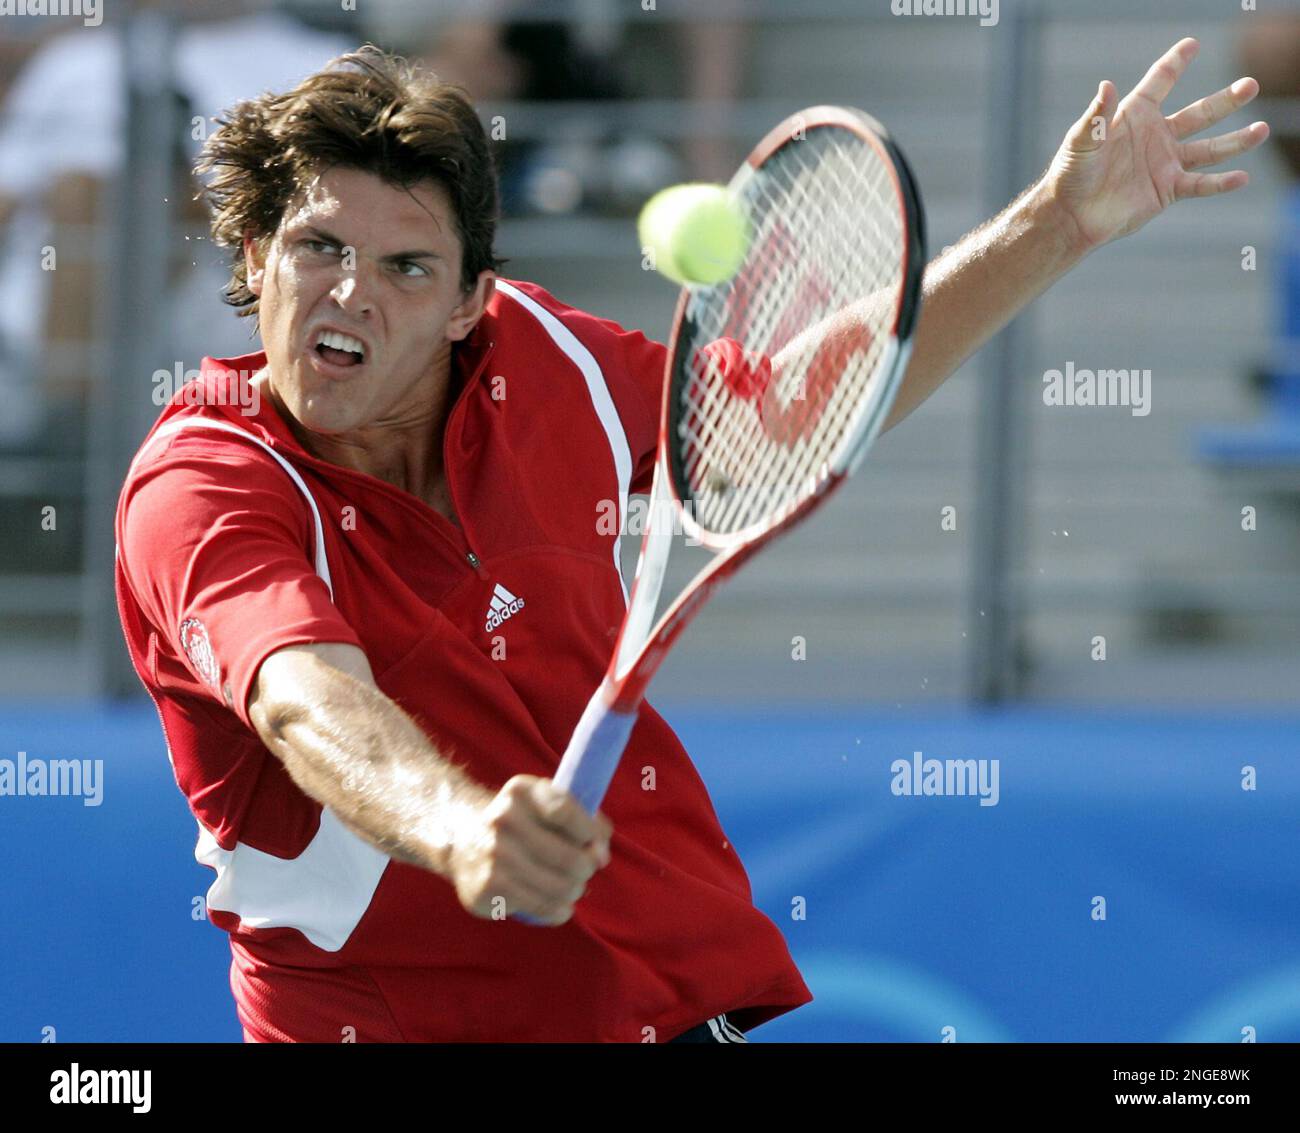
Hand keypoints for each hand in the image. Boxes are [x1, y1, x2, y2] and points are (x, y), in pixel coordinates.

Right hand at [447, 775, 612, 925]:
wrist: (462, 839)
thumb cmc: (522, 822)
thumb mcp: (546, 804)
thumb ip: (584, 819)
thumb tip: (601, 854)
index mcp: (521, 792)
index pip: (565, 811)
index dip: (590, 833)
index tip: (597, 846)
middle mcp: (503, 820)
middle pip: (570, 857)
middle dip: (586, 868)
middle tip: (583, 871)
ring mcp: (493, 855)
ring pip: (560, 887)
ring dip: (574, 890)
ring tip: (571, 888)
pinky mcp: (487, 888)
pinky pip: (541, 908)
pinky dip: (559, 911)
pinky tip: (559, 906)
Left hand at [1043, 37, 1268, 253]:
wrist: (1072, 216)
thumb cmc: (1071, 175)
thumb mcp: (1081, 141)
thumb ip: (1098, 116)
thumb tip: (1106, 85)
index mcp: (1135, 116)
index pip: (1160, 82)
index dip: (1175, 63)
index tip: (1192, 44)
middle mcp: (1156, 136)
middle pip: (1198, 114)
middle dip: (1225, 101)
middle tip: (1251, 85)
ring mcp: (1165, 163)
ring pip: (1208, 150)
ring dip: (1235, 141)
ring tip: (1262, 130)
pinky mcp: (1167, 189)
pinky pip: (1200, 184)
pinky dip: (1220, 183)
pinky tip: (1241, 178)